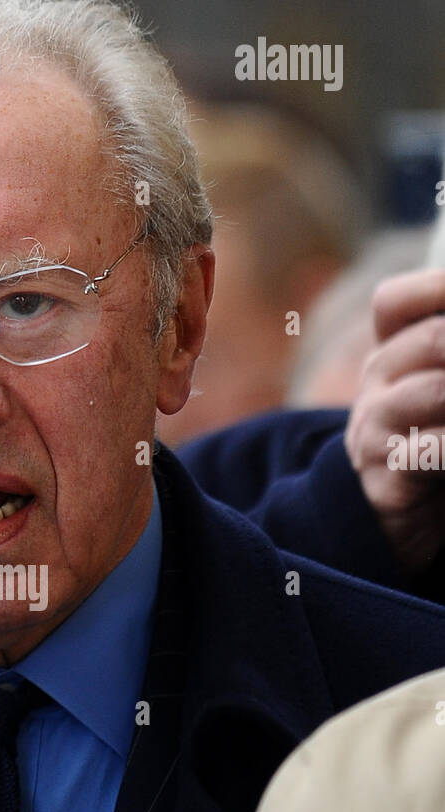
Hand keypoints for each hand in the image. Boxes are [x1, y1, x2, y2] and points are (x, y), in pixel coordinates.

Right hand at [345, 268, 444, 570]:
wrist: (400, 522)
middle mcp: (376, 386)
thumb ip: (443, 347)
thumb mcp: (442, 387)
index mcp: (390, 354)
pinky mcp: (386, 480)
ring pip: (433, 392)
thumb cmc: (437, 443)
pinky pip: (430, 451)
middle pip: (432, 338)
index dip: (442, 289)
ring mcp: (375, 433)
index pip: (395, 302)